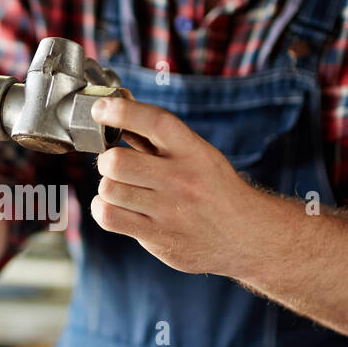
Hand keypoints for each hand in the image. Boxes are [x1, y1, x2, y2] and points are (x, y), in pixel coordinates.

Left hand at [89, 97, 252, 275]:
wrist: (246, 235)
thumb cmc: (213, 189)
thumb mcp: (196, 155)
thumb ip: (156, 136)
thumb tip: (116, 108)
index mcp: (194, 152)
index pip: (155, 122)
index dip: (121, 111)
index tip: (100, 109)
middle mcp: (182, 180)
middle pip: (117, 161)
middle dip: (107, 160)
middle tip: (115, 164)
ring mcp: (171, 211)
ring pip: (109, 190)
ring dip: (107, 187)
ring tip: (119, 188)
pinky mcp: (160, 238)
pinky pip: (109, 217)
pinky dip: (103, 209)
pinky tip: (116, 206)